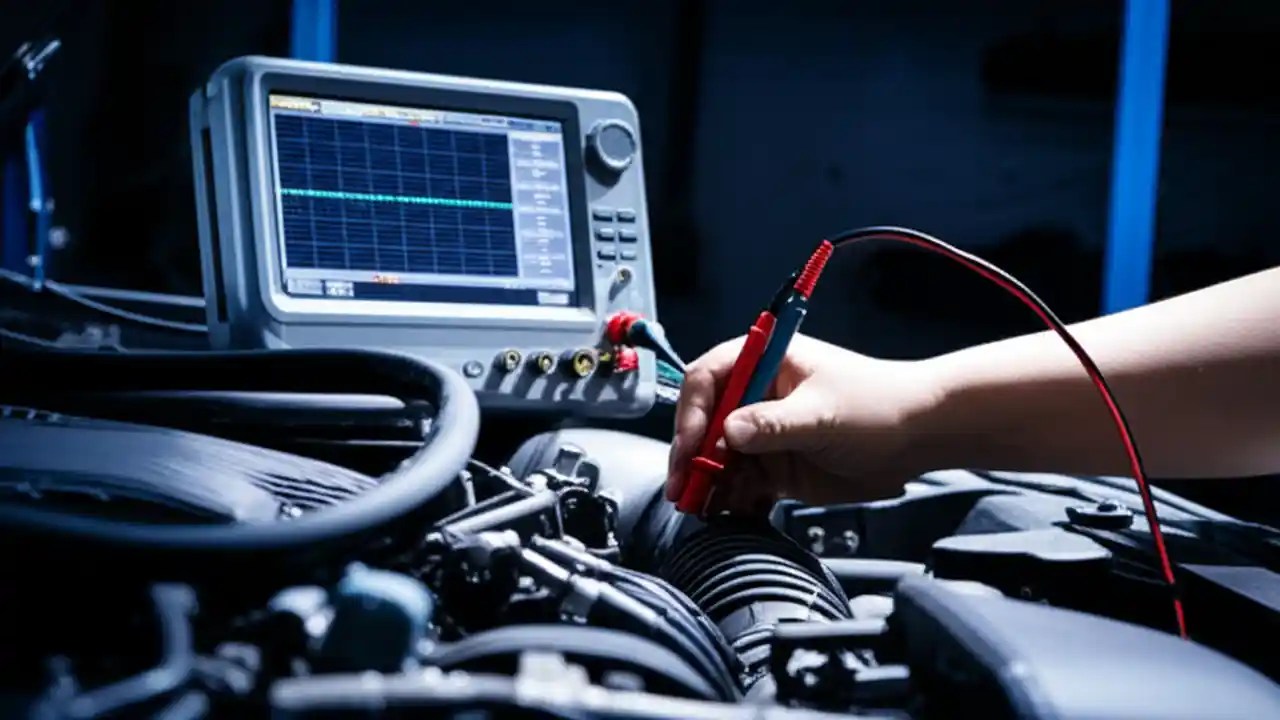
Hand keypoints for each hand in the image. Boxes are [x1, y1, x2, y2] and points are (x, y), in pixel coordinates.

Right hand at [665, 334, 942, 513]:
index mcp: (764, 361)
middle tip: (683, 486)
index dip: (693, 413)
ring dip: (707, 482)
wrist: (919, 437)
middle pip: (705, 422)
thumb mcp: (823, 413)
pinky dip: (730, 499)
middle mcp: (756, 395)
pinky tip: (729, 512)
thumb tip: (728, 432)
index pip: (708, 379)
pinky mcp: (775, 466)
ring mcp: (764, 433)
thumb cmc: (879, 405)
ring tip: (701, 507)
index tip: (691, 446)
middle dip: (692, 455)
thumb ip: (774, 424)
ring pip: (718, 458)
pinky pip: (740, 483)